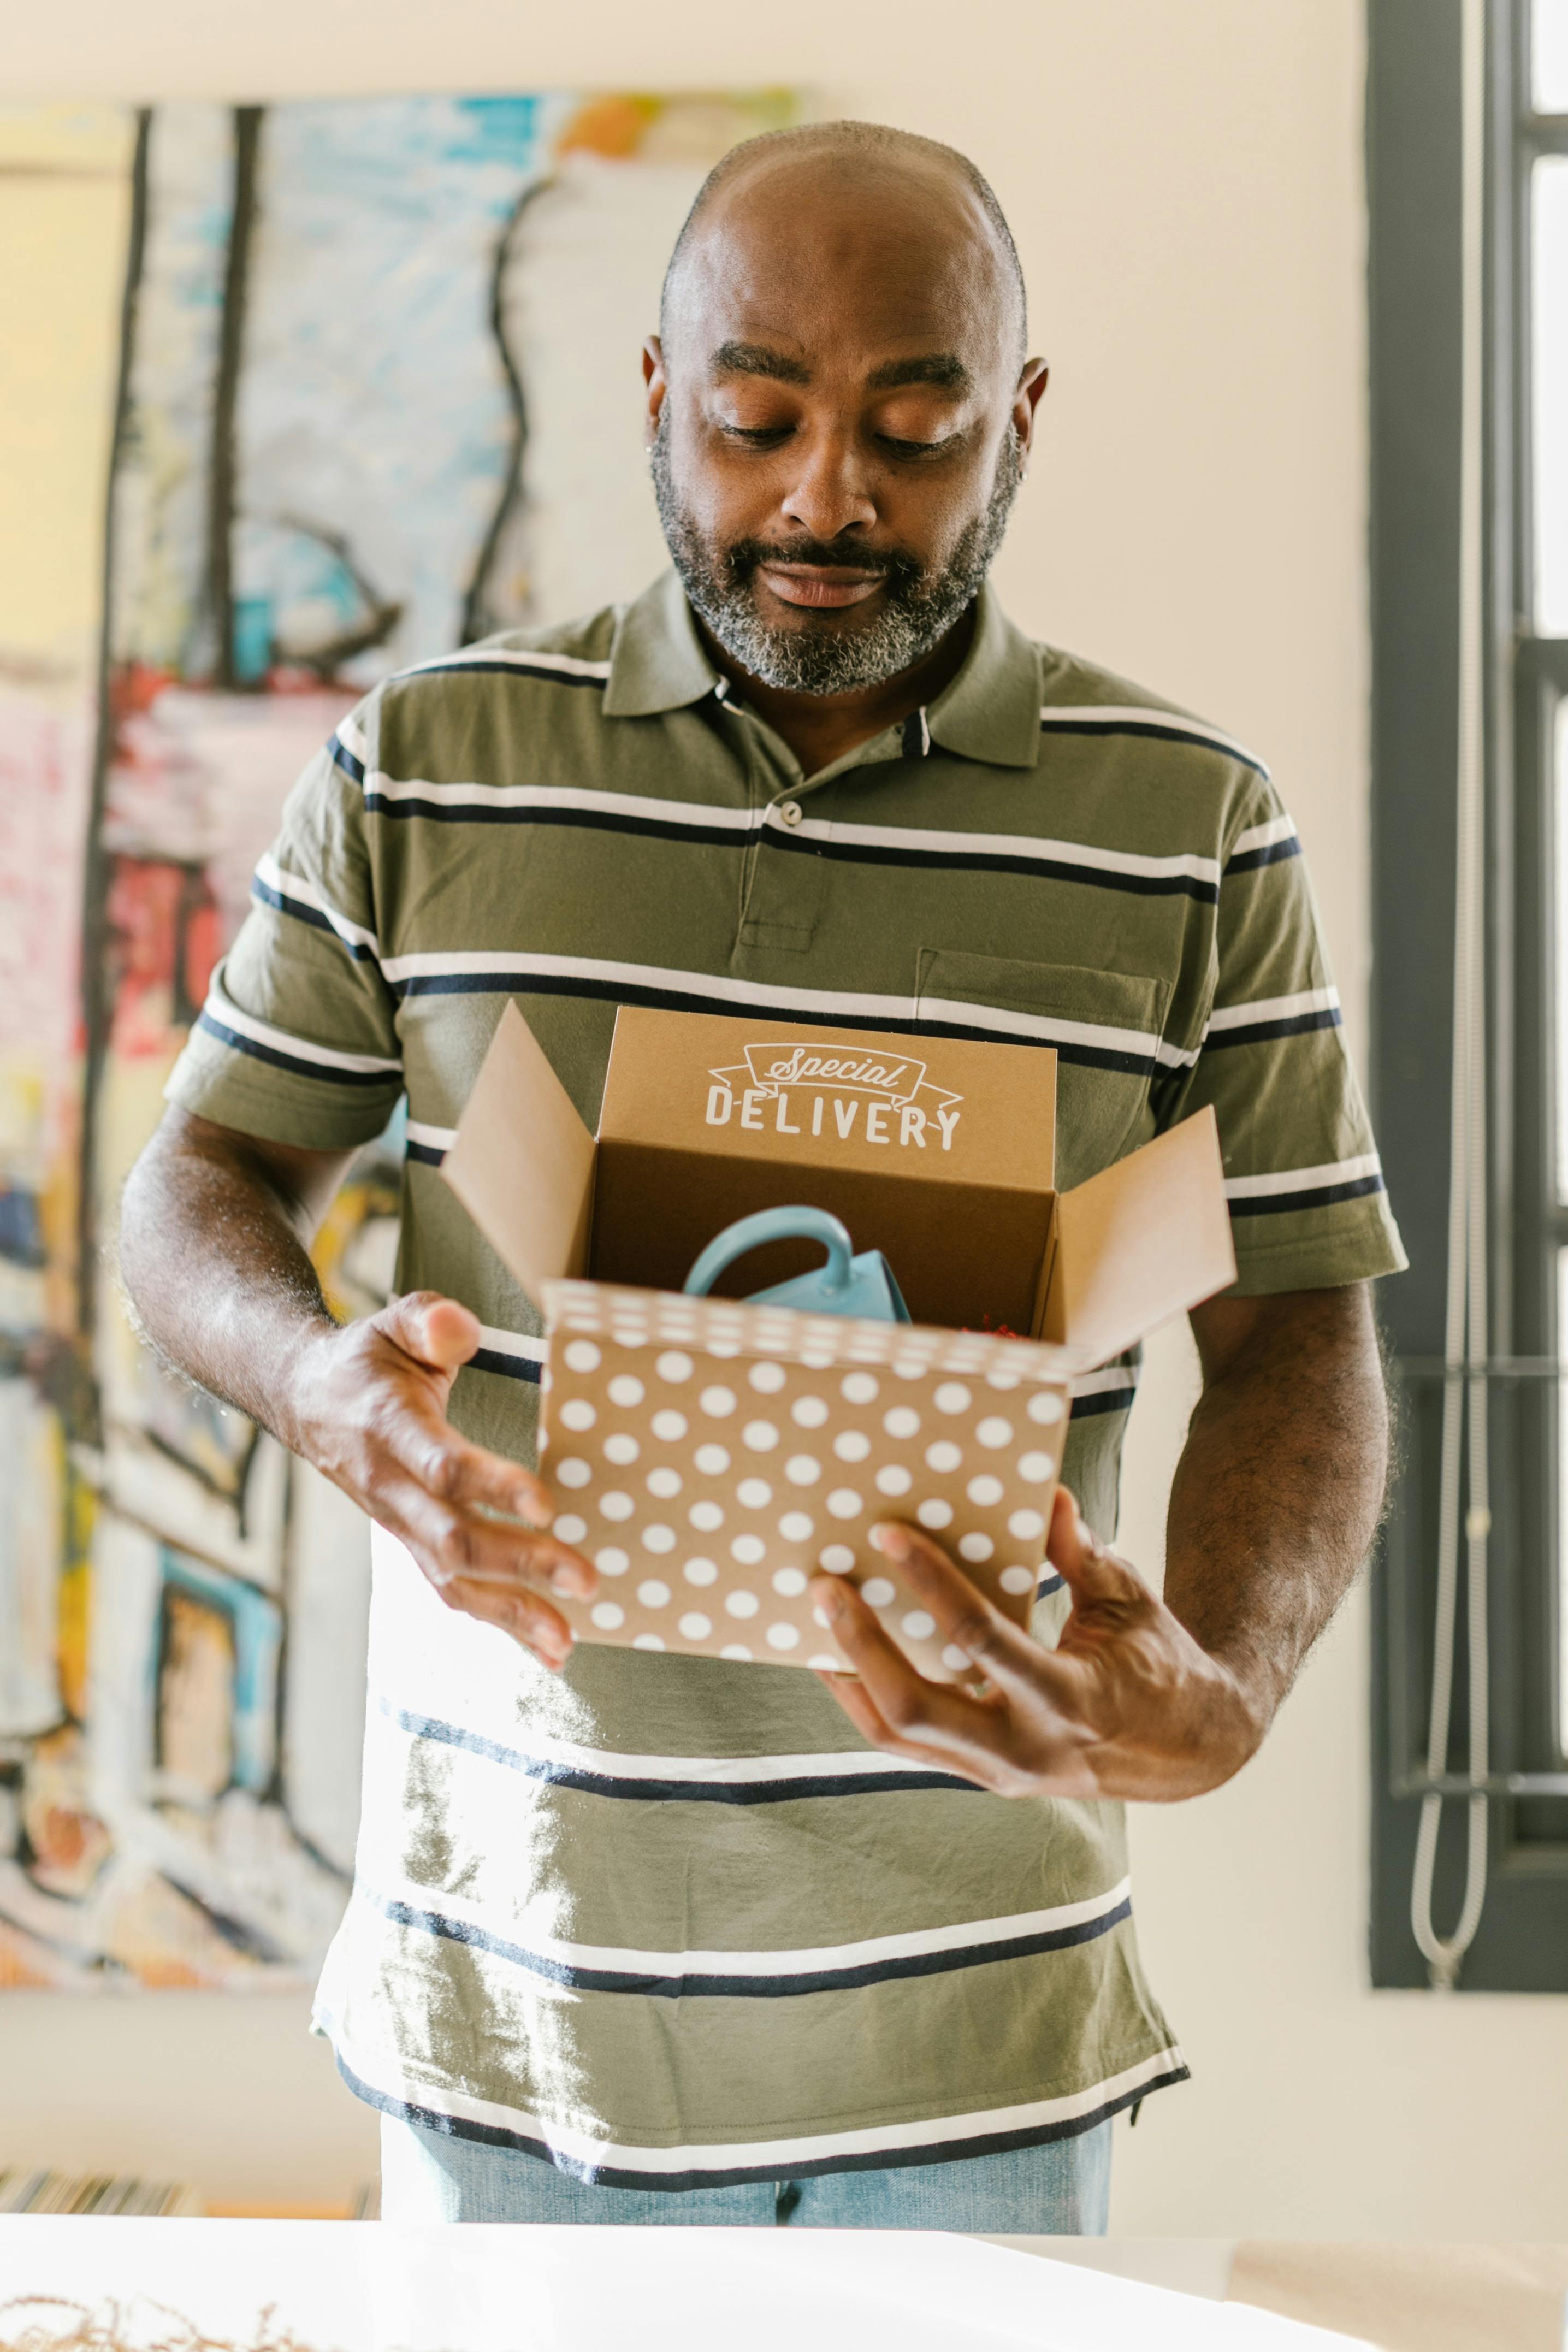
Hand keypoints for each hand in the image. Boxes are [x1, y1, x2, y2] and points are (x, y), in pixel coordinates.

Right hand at [287, 1290, 594, 1667]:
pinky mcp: (409, 1544)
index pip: (441, 1465)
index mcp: (389, 1426)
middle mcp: (390, 1486)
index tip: (545, 1504)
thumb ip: (429, 1320)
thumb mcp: (394, 1322)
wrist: (305, 1399)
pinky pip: (451, 1591)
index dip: (491, 1485)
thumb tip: (460, 1329)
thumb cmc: (367, 1359)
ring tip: (567, 1641)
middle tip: (585, 1578)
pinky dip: (498, 1621)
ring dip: (511, 1613)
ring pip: (450, 1580)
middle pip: (453, 1538)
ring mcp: (397, 1523)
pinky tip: (546, 1644)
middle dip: (521, 1562)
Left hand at [808, 1489, 1263, 1799]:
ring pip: (899, 1736)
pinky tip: (840, 1659)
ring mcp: (999, 1774)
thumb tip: (1047, 1496)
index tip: (887, 1533)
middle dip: (860, 1643)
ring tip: (815, 1620)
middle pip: (915, 1705)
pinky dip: (869, 1701)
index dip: (930, 1583)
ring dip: (850, 1675)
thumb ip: (1081, 1554)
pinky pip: (910, 1744)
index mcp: (1069, 1702)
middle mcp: (1026, 1751)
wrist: (1186, 1752)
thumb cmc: (1156, 1661)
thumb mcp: (1128, 1601)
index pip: (979, 1640)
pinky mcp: (983, 1778)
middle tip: (823, 1584)